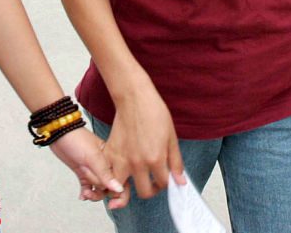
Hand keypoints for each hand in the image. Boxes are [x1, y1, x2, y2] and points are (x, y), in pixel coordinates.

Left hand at [49, 127, 123, 201]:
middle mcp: (105, 166)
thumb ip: (105, 174)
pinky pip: (88, 187)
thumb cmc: (78, 140)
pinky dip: (86, 193)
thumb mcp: (93, 157)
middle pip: (110, 188)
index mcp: (112, 160)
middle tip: (91, 192)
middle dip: (101, 193)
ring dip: (93, 194)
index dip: (118, 194)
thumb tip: (119, 190)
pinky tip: (82, 196)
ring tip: (85, 192)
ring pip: (99, 189)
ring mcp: (93, 170)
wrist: (59, 133)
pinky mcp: (82, 172)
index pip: (123, 181)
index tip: (111, 203)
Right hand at [102, 84, 185, 207]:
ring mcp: (122, 159)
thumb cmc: (153, 113)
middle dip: (152, 189)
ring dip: (131, 188)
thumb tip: (180, 181)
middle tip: (154, 180)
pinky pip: (109, 175)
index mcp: (155, 158)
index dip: (167, 182)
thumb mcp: (171, 138)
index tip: (166, 177)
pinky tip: (123, 170)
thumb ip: (176, 162)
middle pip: (145, 192)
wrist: (134, 98)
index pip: (163, 184)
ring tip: (137, 178)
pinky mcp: (110, 153)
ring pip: (124, 189)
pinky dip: (115, 177)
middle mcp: (137, 163)